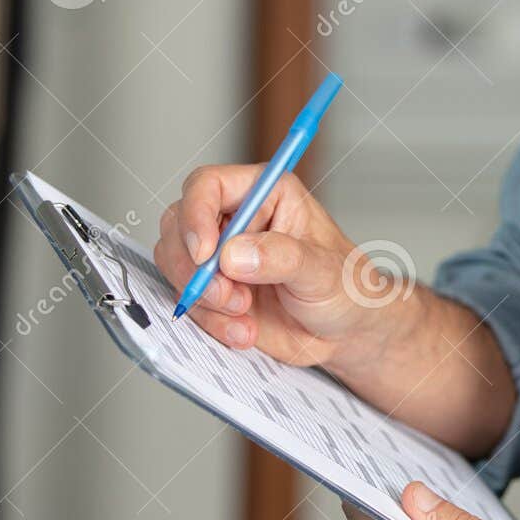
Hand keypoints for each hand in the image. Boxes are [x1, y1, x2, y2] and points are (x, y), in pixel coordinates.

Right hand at [154, 164, 401, 369]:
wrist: (345, 334)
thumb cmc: (345, 288)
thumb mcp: (323, 270)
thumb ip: (282, 257)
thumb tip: (233, 254)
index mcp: (266, 194)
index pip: (209, 185)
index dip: (196, 215)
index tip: (205, 254)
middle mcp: (236, 219)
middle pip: (178, 224)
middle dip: (194, 267)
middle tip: (229, 297)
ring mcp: (220, 255)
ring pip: (174, 263)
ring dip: (202, 298)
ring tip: (245, 316)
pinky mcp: (212, 289)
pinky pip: (186, 300)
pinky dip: (209, 320)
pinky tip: (244, 331)